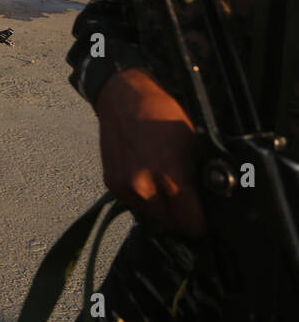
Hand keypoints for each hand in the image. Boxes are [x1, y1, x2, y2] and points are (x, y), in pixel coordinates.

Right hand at [96, 67, 205, 237]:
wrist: (125, 97)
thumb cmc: (163, 115)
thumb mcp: (194, 145)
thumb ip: (199, 178)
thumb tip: (209, 201)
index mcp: (170, 177)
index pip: (191, 223)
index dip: (200, 221)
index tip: (203, 216)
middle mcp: (144, 186)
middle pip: (171, 223)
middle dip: (179, 213)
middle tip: (185, 196)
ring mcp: (125, 186)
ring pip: (152, 215)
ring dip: (160, 206)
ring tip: (163, 182)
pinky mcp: (112, 183)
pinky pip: (134, 203)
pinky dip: (142, 196)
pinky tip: (146, 175)